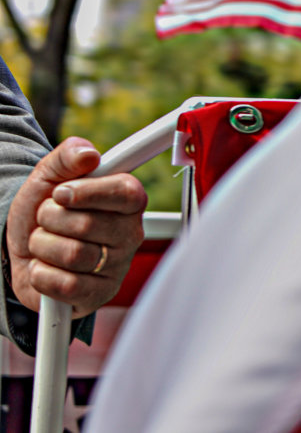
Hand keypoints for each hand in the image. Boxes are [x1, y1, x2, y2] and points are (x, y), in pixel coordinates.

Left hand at [6, 138, 146, 318]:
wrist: (21, 251)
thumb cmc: (44, 211)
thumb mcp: (48, 175)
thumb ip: (68, 155)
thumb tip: (90, 155)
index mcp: (128, 200)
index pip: (126, 192)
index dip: (88, 193)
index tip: (60, 193)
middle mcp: (130, 233)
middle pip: (88, 224)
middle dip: (50, 220)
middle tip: (46, 220)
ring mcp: (117, 266)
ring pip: (73, 255)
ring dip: (42, 247)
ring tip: (44, 245)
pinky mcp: (99, 294)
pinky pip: (66, 285)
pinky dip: (42, 275)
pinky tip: (45, 269)